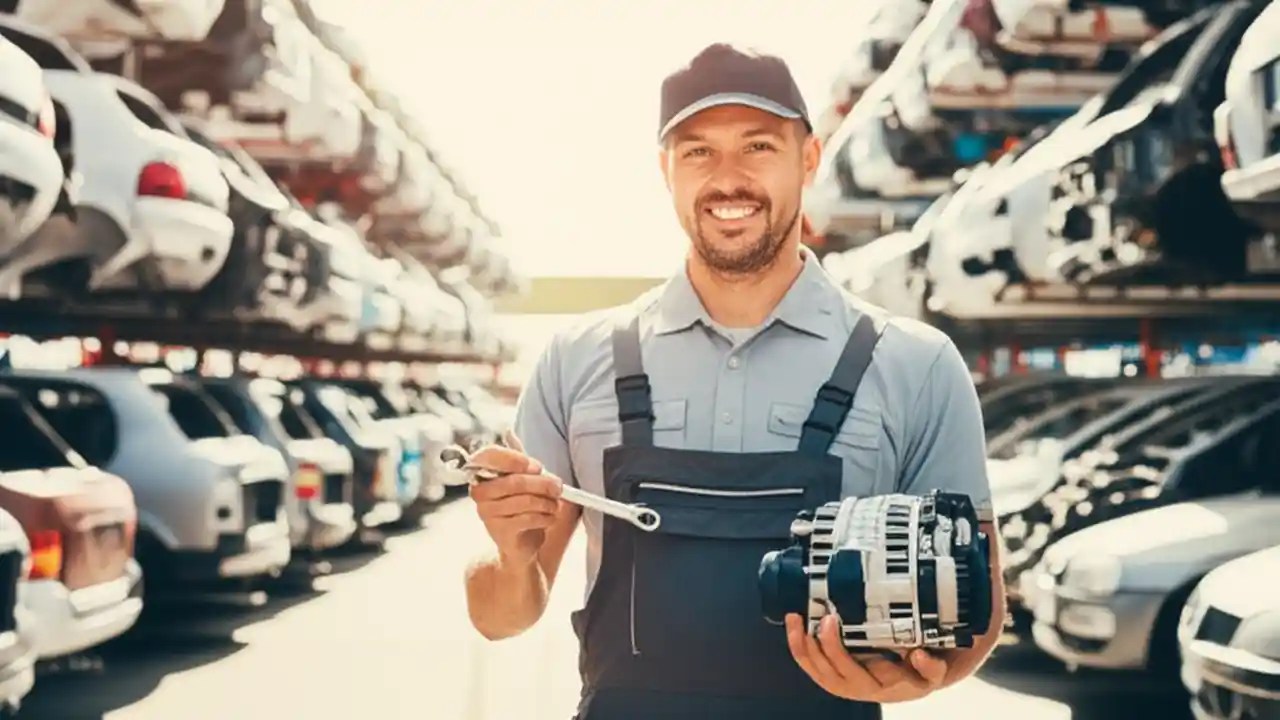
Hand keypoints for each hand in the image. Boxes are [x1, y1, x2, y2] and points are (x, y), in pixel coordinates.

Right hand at [468, 433, 563, 567]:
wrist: (522, 543)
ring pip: (524, 501)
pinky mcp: (498, 531)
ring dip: (547, 502)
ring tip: (554, 505)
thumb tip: (507, 432)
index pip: (488, 455)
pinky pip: (527, 519)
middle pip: (513, 481)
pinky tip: (548, 518)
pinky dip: (545, 517)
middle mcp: (479, 491)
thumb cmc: (523, 506)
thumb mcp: (523, 477)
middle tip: (558, 487)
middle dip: (543, 484)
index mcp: (482, 472)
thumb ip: (518, 458)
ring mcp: (486, 512)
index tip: (537, 466)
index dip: (513, 459)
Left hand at [785, 614, 947, 702]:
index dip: (835, 648)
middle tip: (811, 614)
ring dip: (799, 645)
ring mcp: (841, 683)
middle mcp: (854, 688)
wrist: (916, 680)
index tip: (831, 620)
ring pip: (814, 669)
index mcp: (876, 686)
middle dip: (814, 643)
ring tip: (794, 618)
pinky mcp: (833, 675)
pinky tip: (795, 628)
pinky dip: (800, 648)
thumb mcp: (932, 672)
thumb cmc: (919, 674)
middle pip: (826, 670)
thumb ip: (931, 666)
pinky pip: (811, 665)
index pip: (850, 671)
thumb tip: (918, 655)